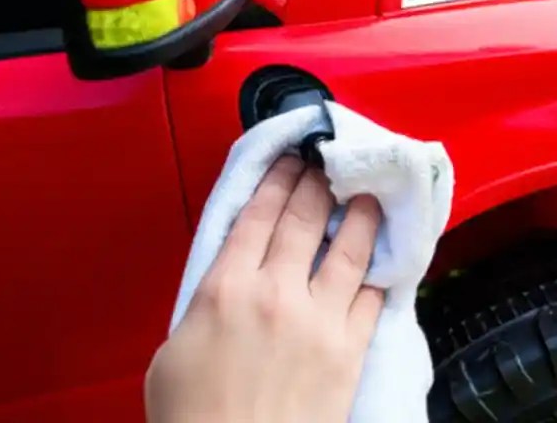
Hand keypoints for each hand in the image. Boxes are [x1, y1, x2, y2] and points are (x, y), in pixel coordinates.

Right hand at [145, 156, 384, 422]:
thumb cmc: (192, 418)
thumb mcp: (173, 353)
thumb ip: (207, 305)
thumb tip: (230, 284)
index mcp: (225, 288)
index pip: (259, 215)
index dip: (278, 180)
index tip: (292, 159)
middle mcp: (276, 293)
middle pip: (306, 220)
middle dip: (320, 183)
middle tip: (331, 162)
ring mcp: (319, 320)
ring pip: (350, 250)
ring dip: (362, 216)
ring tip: (370, 194)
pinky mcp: (350, 350)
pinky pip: (372, 298)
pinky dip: (378, 274)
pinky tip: (383, 260)